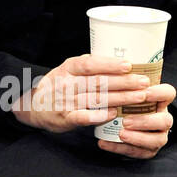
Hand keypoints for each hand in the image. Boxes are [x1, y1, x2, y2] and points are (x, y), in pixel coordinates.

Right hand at [9, 53, 153, 133]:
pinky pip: (83, 117)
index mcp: (68, 68)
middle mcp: (66, 84)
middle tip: (144, 82)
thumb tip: (115, 58)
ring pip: (96, 99)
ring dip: (120, 99)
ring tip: (139, 97)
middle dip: (124, 82)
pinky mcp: (65, 118)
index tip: (129, 65)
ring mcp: (65, 102)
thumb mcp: (67, 69)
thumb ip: (88, 64)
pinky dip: (99, 116)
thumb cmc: (58, 85)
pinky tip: (115, 114)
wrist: (32, 105)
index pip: (89, 64)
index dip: (109, 64)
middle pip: (98, 82)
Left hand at [96, 83, 176, 159]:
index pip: (168, 93)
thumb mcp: (124, 92)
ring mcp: (158, 136)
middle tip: (126, 121)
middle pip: (165, 120)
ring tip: (120, 134)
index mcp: (160, 101)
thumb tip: (107, 71)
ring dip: (138, 138)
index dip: (159, 93)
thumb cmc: (123, 103)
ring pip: (157, 140)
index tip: (144, 92)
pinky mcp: (149, 150)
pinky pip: (139, 153)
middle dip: (146, 121)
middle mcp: (163, 119)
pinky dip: (120, 149)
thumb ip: (121, 85)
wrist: (119, 126)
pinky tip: (104, 143)